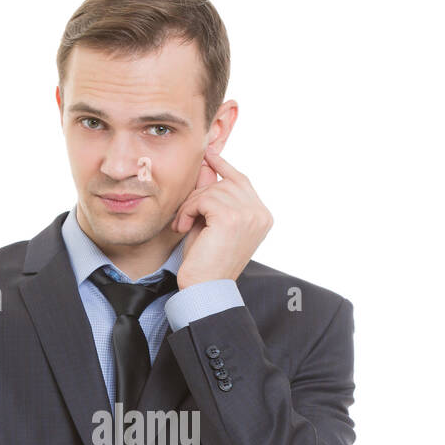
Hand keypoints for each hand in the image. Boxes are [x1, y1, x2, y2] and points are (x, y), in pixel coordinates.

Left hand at [172, 145, 273, 289]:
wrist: (205, 289)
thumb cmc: (206, 262)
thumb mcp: (209, 222)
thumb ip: (211, 194)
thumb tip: (206, 164)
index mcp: (261, 216)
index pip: (242, 181)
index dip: (224, 166)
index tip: (209, 155)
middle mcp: (260, 213)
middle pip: (224, 183)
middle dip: (199, 195)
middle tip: (185, 217)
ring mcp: (249, 213)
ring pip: (212, 190)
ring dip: (191, 205)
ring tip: (184, 225)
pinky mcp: (232, 217)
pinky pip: (203, 198)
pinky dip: (188, 210)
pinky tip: (183, 227)